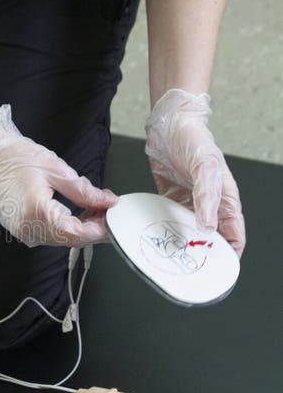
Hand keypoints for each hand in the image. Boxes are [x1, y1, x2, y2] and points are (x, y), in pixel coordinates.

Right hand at [0, 104, 116, 246]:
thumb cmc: (17, 158)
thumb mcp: (58, 171)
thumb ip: (85, 192)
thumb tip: (107, 202)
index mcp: (38, 214)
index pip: (79, 234)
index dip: (101, 229)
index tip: (114, 218)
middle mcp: (28, 229)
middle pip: (71, 240)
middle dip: (94, 228)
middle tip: (107, 210)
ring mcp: (23, 232)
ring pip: (62, 240)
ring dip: (81, 229)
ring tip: (94, 210)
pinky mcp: (21, 230)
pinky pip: (50, 236)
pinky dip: (66, 227)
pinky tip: (76, 214)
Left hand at [145, 89, 245, 255]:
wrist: (169, 123)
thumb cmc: (194, 139)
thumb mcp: (205, 166)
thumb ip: (207, 196)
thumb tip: (208, 226)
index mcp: (226, 199)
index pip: (234, 234)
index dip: (230, 253)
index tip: (219, 269)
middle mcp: (209, 204)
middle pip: (212, 239)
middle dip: (204, 254)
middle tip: (191, 268)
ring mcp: (189, 202)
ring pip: (189, 232)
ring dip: (183, 245)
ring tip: (173, 259)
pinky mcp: (170, 198)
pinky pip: (170, 220)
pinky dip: (166, 231)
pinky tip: (158, 239)